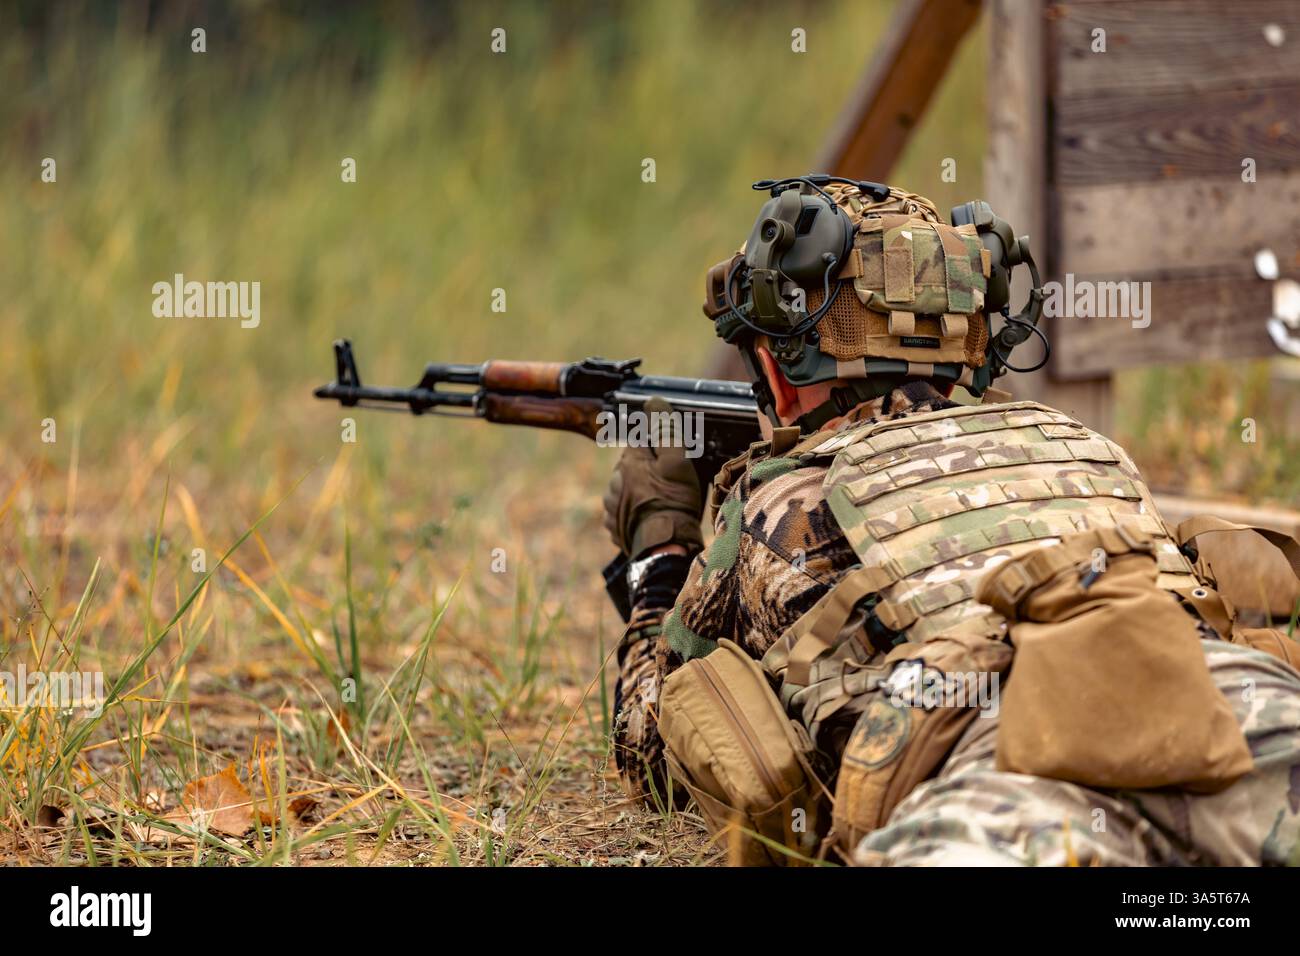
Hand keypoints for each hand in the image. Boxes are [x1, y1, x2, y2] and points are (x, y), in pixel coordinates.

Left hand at [601, 397, 704, 558]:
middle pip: (631, 466)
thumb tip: (654, 401)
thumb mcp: (678, 462)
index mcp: (629, 461)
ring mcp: (612, 506)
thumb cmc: (674, 502)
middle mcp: (615, 481)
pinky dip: (634, 512)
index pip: (639, 442)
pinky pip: (623, 512)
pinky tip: (650, 518)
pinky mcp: (614, 527)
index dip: (656, 447)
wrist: (665, 547)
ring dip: (639, 492)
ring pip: (625, 489)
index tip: (669, 458)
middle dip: (646, 470)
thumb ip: (665, 430)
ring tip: (661, 503)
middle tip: (669, 484)